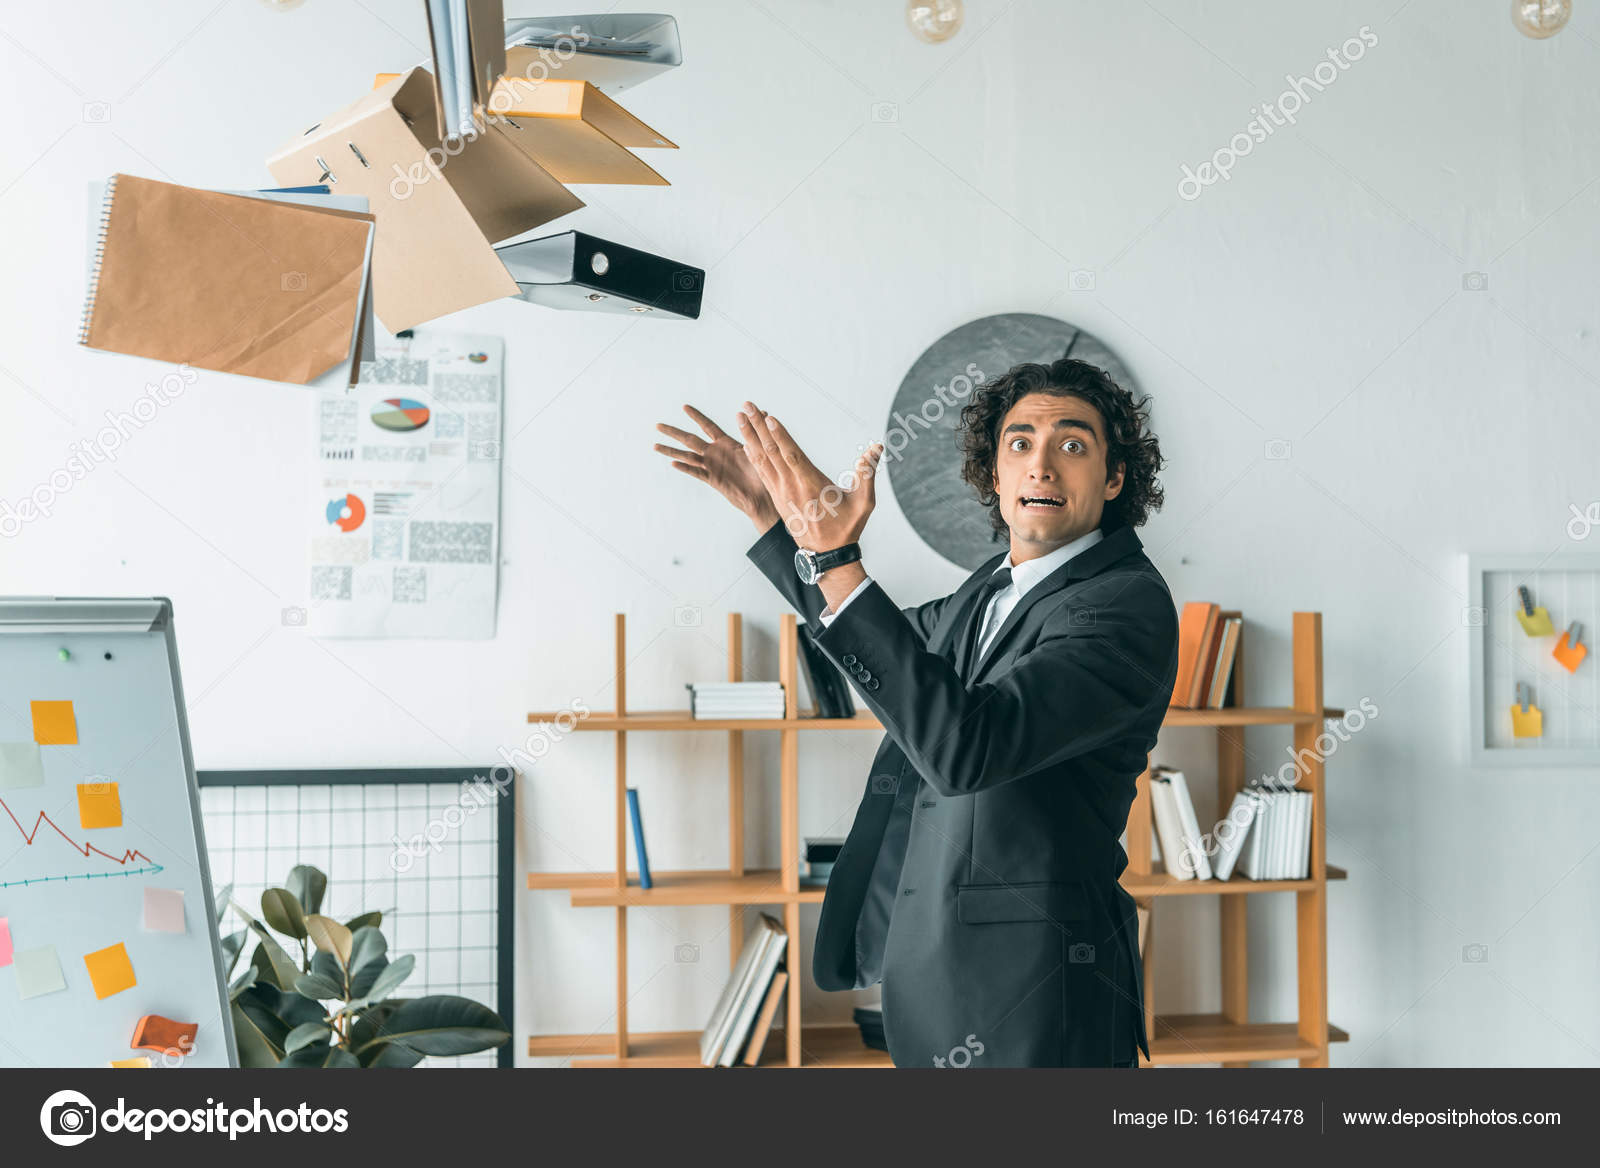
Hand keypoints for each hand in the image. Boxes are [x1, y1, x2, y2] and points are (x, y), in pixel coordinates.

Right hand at [654, 404, 779, 531]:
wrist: (764, 494)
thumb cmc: (764, 471)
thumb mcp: (761, 447)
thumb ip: (758, 430)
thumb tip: (764, 411)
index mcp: (726, 443)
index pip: (708, 426)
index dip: (696, 416)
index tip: (684, 406)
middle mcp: (715, 453)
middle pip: (690, 439)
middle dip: (673, 432)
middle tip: (657, 425)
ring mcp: (712, 466)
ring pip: (687, 456)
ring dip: (671, 450)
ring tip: (654, 445)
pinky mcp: (713, 480)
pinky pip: (697, 473)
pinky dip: (685, 468)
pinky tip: (673, 463)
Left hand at [737, 400, 882, 551]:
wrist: (827, 555)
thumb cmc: (847, 527)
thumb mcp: (864, 502)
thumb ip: (867, 473)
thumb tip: (876, 448)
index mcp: (811, 485)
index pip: (791, 456)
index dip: (780, 436)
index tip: (769, 417)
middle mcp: (791, 488)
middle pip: (771, 452)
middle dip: (758, 427)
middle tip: (746, 406)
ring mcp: (781, 493)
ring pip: (762, 460)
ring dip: (750, 437)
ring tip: (740, 417)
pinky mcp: (777, 498)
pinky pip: (762, 472)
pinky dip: (754, 454)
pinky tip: (747, 442)